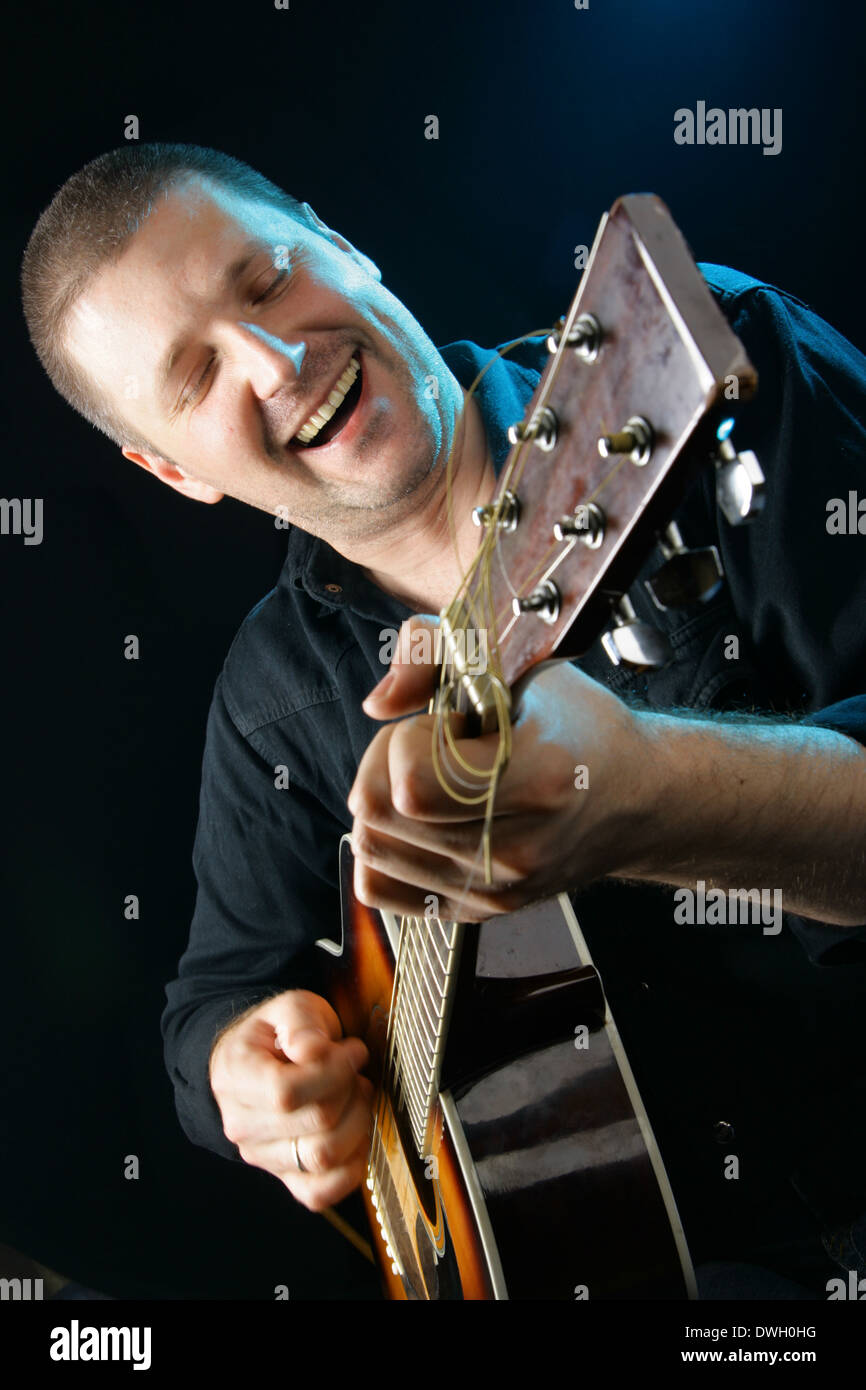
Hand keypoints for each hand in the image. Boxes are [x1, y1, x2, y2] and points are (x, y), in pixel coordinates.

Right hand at [209, 989, 373, 1210]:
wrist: (258, 1063)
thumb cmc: (276, 1035)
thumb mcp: (289, 1008)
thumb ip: (301, 1022)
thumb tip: (313, 1051)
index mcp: (235, 1078)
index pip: (286, 1092)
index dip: (332, 1071)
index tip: (352, 1051)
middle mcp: (242, 1125)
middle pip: (315, 1123)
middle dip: (350, 1091)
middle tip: (355, 1071)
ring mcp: (263, 1156)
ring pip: (323, 1157)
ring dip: (357, 1123)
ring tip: (356, 1096)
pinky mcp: (285, 1177)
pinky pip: (320, 1193)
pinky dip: (351, 1168)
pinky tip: (356, 1134)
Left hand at [348, 617, 650, 920]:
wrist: (635, 801)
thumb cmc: (581, 727)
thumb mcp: (525, 666)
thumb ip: (437, 654)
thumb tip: (375, 702)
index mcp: (540, 781)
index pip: (412, 785)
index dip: (409, 740)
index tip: (450, 723)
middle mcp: (518, 850)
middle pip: (378, 814)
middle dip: (386, 763)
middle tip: (435, 748)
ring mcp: (496, 891)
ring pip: (370, 850)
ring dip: (383, 804)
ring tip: (434, 782)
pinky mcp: (477, 913)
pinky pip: (380, 888)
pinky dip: (385, 846)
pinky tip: (421, 819)